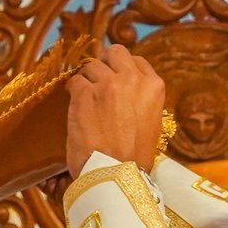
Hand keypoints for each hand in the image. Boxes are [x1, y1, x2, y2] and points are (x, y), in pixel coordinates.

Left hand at [63, 44, 165, 173]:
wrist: (117, 175)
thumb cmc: (134, 157)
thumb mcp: (151, 122)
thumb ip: (141, 99)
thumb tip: (127, 89)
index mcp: (154, 87)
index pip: (137, 61)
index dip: (122, 69)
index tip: (115, 78)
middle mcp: (132, 80)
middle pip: (115, 52)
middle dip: (105, 62)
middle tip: (97, 79)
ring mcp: (107, 85)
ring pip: (91, 65)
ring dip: (87, 79)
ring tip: (86, 99)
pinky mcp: (84, 94)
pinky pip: (74, 81)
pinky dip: (72, 91)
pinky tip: (75, 105)